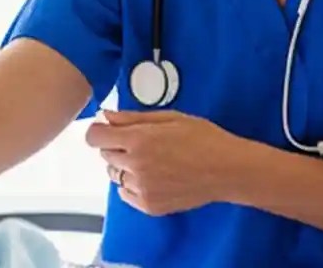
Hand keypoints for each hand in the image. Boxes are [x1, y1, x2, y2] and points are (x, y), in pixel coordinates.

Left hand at [84, 109, 242, 216]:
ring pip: (114, 175)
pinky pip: (125, 194)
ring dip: (124, 167)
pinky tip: (153, 177)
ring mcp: (141, 189)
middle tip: (141, 144)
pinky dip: (132, 185)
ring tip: (150, 161)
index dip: (99, 131)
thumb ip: (132, 118)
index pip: (95, 137)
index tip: (107, 130)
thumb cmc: (203, 138)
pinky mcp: (149, 206)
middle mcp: (135, 166)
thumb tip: (106, 116)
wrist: (227, 170)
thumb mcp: (169, 118)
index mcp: (138, 140)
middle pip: (105, 156)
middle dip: (116, 147)